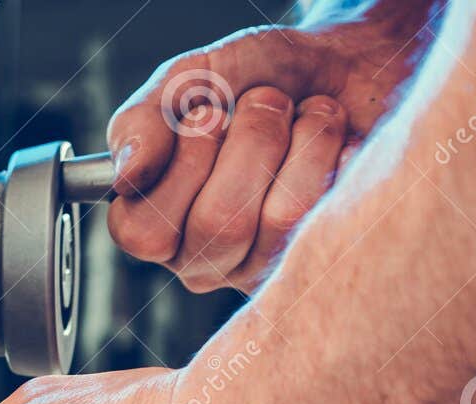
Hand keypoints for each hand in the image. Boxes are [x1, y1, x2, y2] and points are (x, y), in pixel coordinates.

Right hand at [106, 0, 440, 292]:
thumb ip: (142, 122)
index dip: (181, 166)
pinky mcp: (314, 259)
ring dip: (300, 139)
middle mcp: (201, 257)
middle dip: (251, 140)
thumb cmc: (261, 76)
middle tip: (266, 101)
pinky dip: (336, 153)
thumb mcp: (188, 79)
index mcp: (154, 221)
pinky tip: (337, 143)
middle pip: (215, 225)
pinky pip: (327, 213)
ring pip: (276, 220)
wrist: (348, 64)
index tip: (207, 113)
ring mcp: (258, 266)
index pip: (143, 232)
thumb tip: (127, 175)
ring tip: (308, 112)